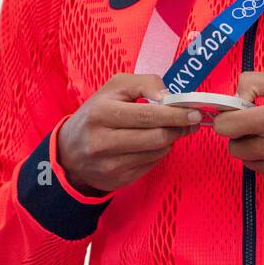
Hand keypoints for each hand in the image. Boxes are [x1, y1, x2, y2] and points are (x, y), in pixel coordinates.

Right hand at [57, 74, 202, 195]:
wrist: (70, 152)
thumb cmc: (96, 114)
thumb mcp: (113, 88)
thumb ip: (143, 84)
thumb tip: (169, 97)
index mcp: (101, 113)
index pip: (147, 115)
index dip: (175, 114)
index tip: (193, 111)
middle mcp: (103, 142)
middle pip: (156, 137)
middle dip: (179, 127)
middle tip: (191, 121)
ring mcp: (111, 165)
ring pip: (157, 152)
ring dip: (170, 139)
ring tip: (169, 129)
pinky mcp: (119, 180)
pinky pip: (152, 165)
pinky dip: (159, 152)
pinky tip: (152, 143)